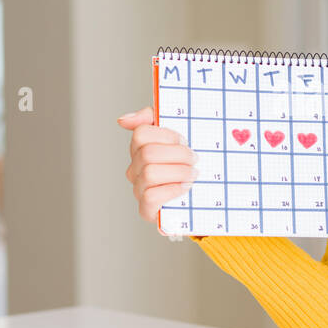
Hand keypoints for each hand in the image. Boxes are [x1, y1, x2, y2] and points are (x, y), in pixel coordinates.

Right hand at [118, 106, 199, 228]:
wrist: (204, 197)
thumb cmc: (188, 164)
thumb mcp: (176, 136)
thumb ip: (152, 117)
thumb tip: (123, 120)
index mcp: (140, 149)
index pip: (141, 133)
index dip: (167, 135)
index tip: (184, 141)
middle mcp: (135, 169)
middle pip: (148, 153)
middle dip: (178, 155)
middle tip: (194, 159)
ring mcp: (138, 189)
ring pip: (150, 173)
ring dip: (178, 172)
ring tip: (192, 174)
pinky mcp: (146, 210)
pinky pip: (151, 197)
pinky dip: (171, 190)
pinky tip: (185, 188)